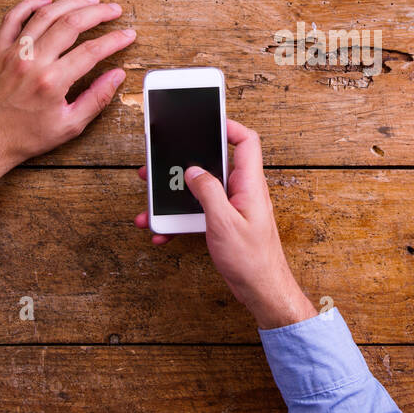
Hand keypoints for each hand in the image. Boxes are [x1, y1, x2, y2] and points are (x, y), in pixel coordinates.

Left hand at [0, 0, 134, 205]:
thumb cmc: (24, 137)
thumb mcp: (69, 126)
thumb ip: (96, 98)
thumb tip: (116, 76)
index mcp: (52, 82)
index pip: (92, 51)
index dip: (114, 40)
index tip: (127, 35)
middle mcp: (32, 62)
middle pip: (71, 24)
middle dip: (97, 13)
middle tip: (113, 10)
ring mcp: (12, 53)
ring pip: (45, 15)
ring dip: (70, 3)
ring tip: (90, 0)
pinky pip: (13, 19)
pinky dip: (29, 5)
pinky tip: (46, 0)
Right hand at [134, 120, 315, 329]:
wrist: (262, 291)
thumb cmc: (252, 260)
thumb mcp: (224, 223)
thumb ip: (208, 192)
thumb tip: (193, 170)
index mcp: (250, 184)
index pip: (246, 142)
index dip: (229, 126)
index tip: (206, 121)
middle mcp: (243, 191)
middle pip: (214, 164)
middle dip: (185, 164)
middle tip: (160, 164)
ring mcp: (234, 208)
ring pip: (200, 192)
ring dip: (175, 198)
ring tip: (151, 204)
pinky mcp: (225, 224)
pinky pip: (199, 214)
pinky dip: (180, 221)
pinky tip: (163, 232)